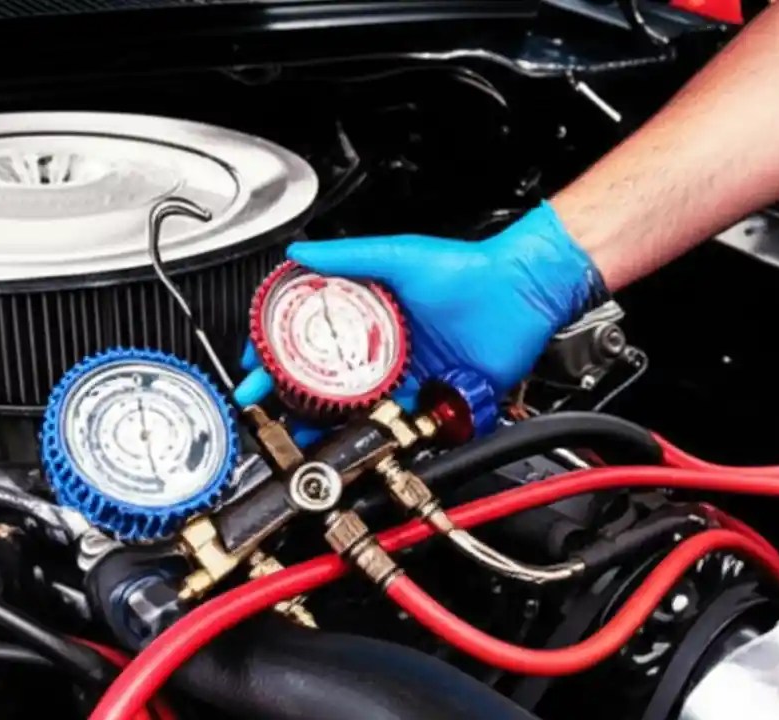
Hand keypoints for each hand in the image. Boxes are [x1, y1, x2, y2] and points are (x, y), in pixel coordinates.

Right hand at [232, 201, 605, 439]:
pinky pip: (399, 422)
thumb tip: (301, 253)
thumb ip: (349, 258)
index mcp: (374, 314)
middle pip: (330, 379)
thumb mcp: (399, 257)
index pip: (315, 337)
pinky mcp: (434, 398)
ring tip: (297, 434)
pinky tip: (353, 441)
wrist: (521, 294)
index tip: (258, 363)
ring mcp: (409, 375)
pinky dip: (377, 435)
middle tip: (265, 406)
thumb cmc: (468, 271)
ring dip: (328, 423)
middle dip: (294, 395)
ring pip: (359, 406)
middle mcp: (387, 347)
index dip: (283, 351)